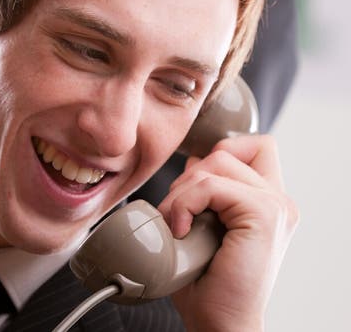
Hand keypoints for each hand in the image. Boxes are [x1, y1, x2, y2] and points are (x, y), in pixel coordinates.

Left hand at [158, 135, 297, 331]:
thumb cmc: (207, 283)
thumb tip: (192, 160)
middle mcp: (280, 200)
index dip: (218, 155)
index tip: (197, 192)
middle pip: (227, 148)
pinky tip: (182, 229)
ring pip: (216, 161)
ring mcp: (276, 206)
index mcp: (270, 201)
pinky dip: (186, 202)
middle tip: (181, 214)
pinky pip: (211, 184)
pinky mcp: (265, 215)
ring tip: (179, 225)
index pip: (253, 146)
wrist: (221, 326)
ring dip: (184, 191)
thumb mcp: (205, 223)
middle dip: (192, 174)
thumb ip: (205, 189)